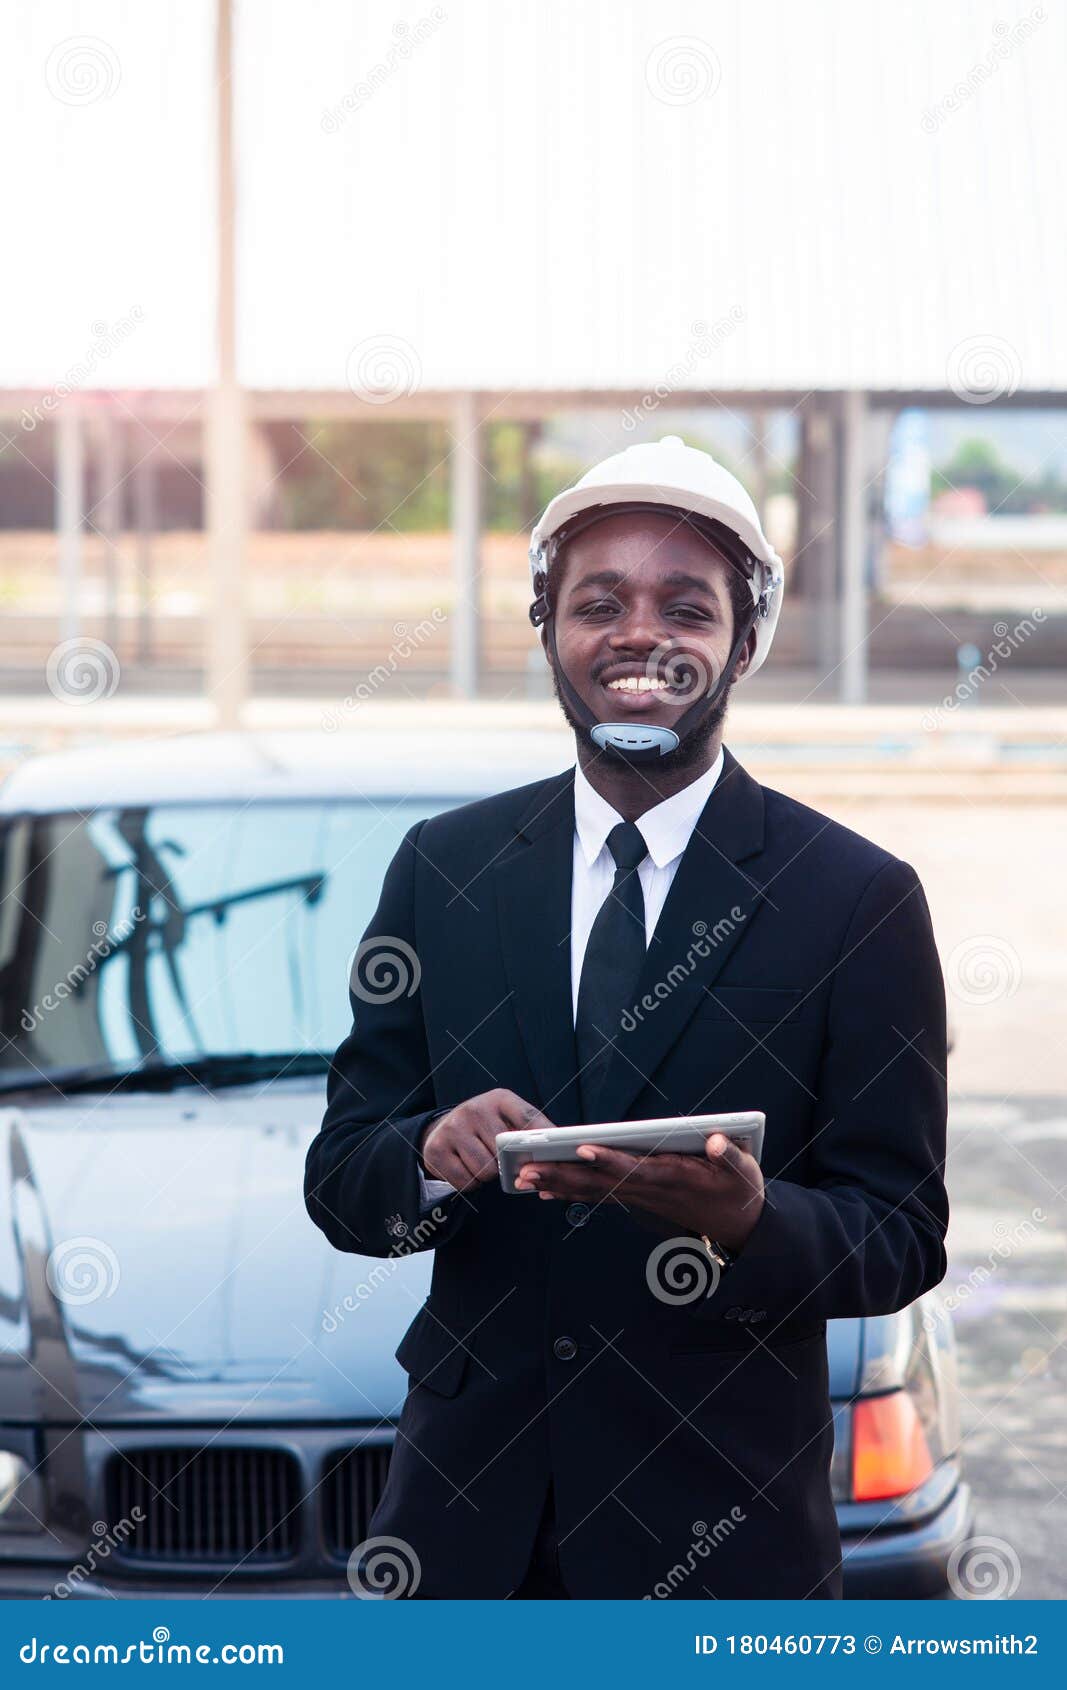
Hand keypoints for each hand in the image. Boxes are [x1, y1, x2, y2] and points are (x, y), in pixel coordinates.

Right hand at [420, 1088, 553, 1192]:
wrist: (444, 1128)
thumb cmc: (487, 1126)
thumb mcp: (508, 1117)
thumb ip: (532, 1129)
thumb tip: (564, 1145)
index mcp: (499, 1098)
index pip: (528, 1118)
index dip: (542, 1138)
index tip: (554, 1153)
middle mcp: (473, 1109)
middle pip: (506, 1152)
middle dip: (508, 1164)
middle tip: (503, 1162)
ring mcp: (452, 1128)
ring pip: (485, 1170)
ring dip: (489, 1176)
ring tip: (484, 1163)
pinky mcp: (436, 1150)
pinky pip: (466, 1182)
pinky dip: (471, 1183)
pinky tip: (468, 1169)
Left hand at [516, 1132, 764, 1252]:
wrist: (741, 1227)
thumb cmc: (741, 1191)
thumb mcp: (745, 1170)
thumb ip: (730, 1155)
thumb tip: (716, 1141)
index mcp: (675, 1178)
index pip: (635, 1168)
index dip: (609, 1159)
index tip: (582, 1147)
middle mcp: (652, 1190)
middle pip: (602, 1182)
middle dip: (565, 1175)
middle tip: (528, 1171)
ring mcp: (642, 1197)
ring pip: (594, 1191)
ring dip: (558, 1185)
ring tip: (523, 1179)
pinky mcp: (638, 1198)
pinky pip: (598, 1196)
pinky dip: (571, 1192)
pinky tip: (545, 1191)